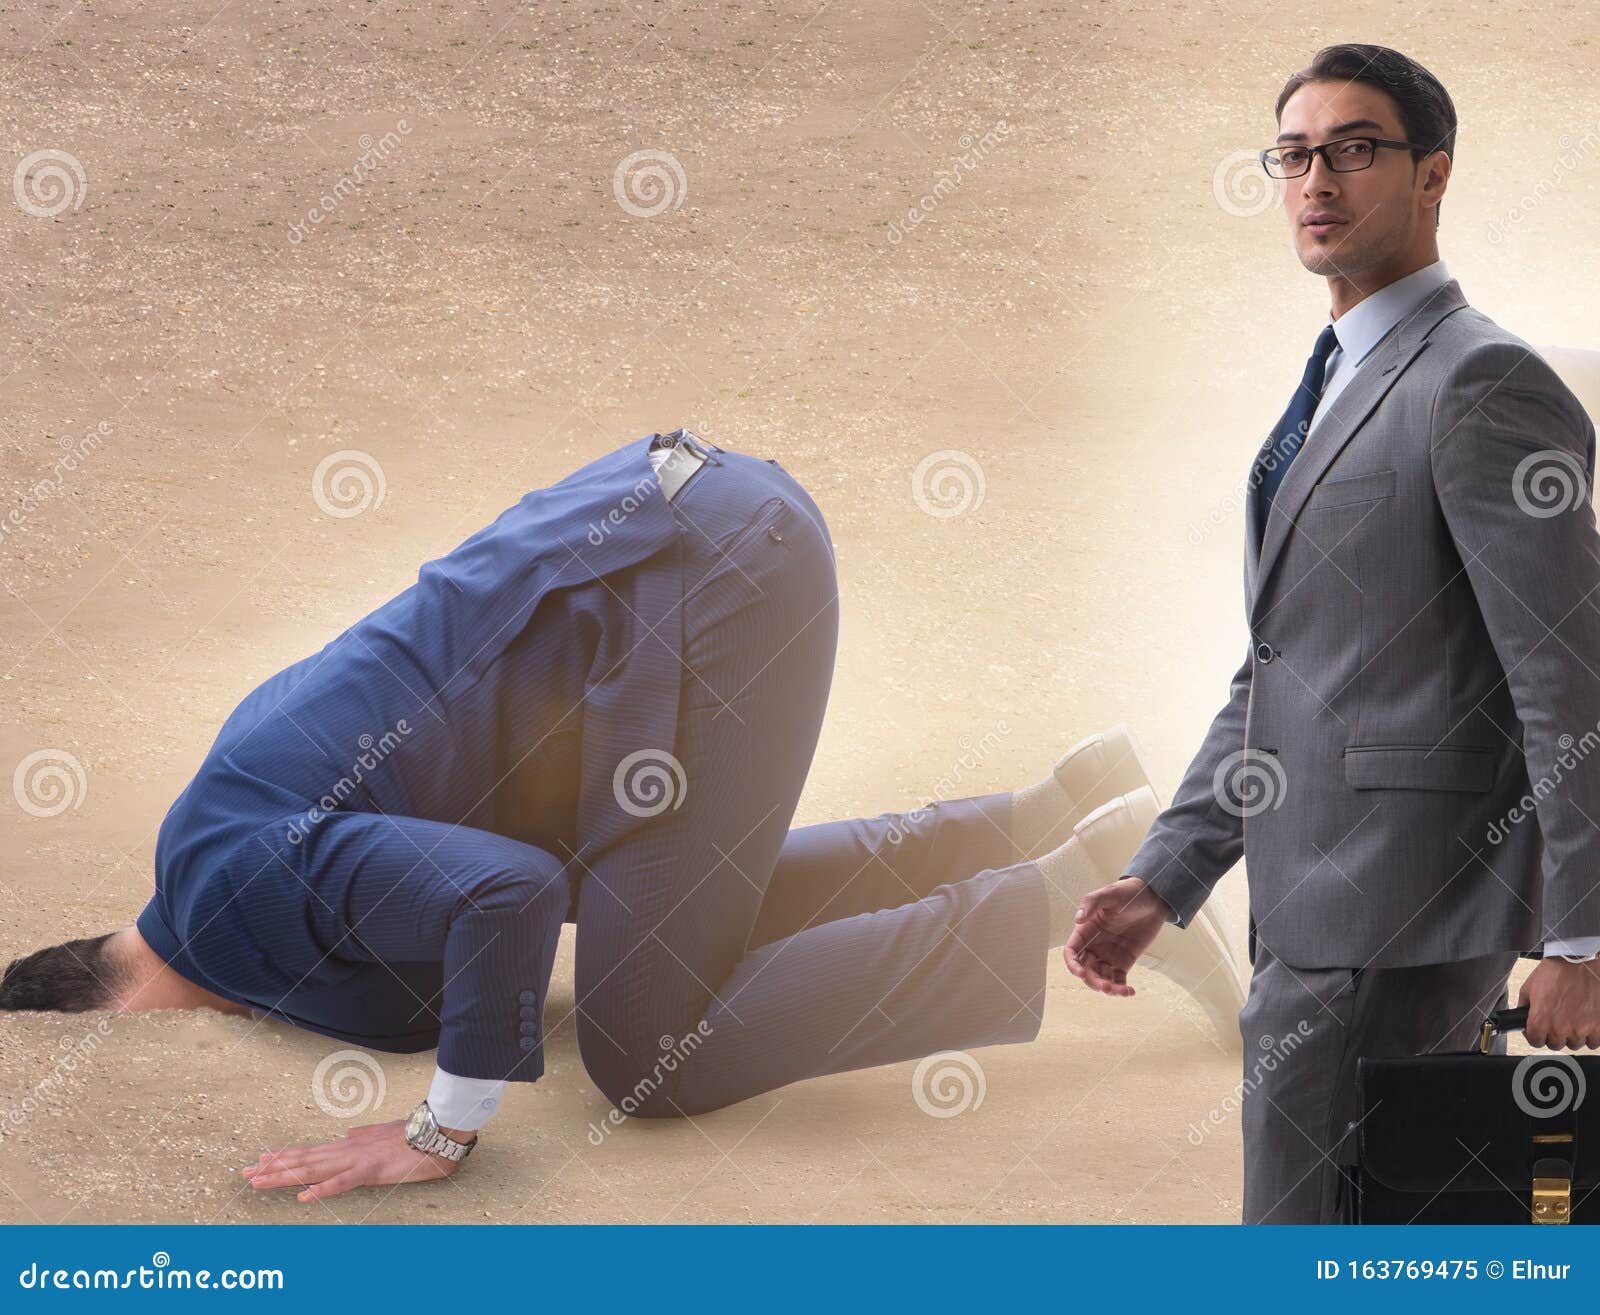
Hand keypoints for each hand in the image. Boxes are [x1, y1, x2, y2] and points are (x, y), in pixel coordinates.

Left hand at [239, 1119, 471, 1202]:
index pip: (311, 1151)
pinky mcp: (371, 1171)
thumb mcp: (384, 1134)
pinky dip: (321, 1190)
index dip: (284, 1156)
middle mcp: (347, 1149)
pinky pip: (342, 1183)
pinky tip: (303, 1196)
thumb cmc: (414, 1136)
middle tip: (245, 1173)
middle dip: (273, 1167)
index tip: (260, 1160)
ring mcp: (357, 1159)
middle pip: (304, 1159)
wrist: (436, 1133)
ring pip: (314, 1169)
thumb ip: (364, 1135)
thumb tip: (348, 1134)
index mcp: (351, 1144)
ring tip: (260, 1181)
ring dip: (285, 1176)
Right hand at [1063, 875, 1168, 997]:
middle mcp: (1094, 946)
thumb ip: (1091, 903)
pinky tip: (1130, 992)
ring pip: (1101, 979)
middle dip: (1093, 981)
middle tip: (1107, 986)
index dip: (1072, 965)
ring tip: (1122, 991)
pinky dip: (1122, 989)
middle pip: (1086, 970)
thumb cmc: (1128, 893)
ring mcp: (1109, 955)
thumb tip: (1077, 919)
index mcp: (1085, 931)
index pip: (1071, 952)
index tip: (1082, 973)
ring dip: (1108, 988)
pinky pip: (1118, 980)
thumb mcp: (1109, 894)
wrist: (1154, 898)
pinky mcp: (1124, 962)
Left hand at [1518, 958, 1599, 1049]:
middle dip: (1554, 1034)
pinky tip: (1586, 1022)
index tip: (1539, 1032)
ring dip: (1573, 1034)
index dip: (1535, 1035)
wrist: (1578, 962)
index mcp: (1541, 1020)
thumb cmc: (1555, 972)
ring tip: (1572, 1018)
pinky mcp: (1599, 1027)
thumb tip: (1522, 1018)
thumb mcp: (1529, 987)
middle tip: (1557, 1021)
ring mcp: (1581, 1029)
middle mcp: (1560, 1028)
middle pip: (1556, 1044)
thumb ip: (1524, 1007)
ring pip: (1575, 1043)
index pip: (1535, 1042)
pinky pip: (1594, 1042)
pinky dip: (1591, 1035)